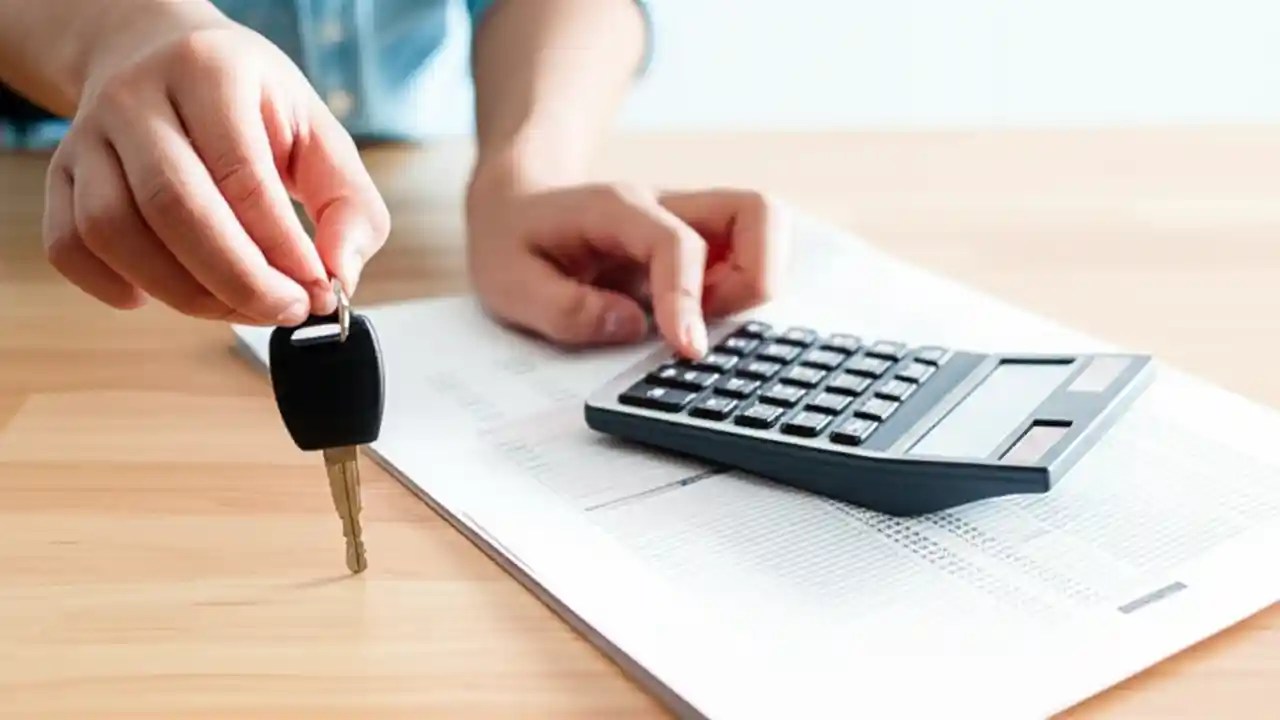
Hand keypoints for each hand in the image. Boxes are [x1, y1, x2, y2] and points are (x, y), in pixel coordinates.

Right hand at [43, 6, 388, 323]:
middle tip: (285, 310)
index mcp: (210, 72)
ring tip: (239, 306)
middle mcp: (136, 97)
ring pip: (113, 230)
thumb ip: (348, 204)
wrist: (160, 55)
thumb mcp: (318, 133)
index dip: (283, 248)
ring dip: (184, 292)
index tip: (317, 290)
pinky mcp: (60, 173)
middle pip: (173, 206)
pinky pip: (69, 245)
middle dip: (239, 279)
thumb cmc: (249, 104)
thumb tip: (339, 275)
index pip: (242, 175)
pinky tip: (164, 294)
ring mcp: (87, 135)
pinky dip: (114, 285)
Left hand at [465, 173, 788, 358]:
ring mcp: (688, 220)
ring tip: (700, 318)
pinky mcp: (700, 242)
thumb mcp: (508, 283)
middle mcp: (666, 205)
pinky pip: (749, 256)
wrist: (516, 204)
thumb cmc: (514, 241)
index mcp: (618, 208)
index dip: (689, 299)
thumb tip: (632, 327)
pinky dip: (740, 291)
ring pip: (766, 230)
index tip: (687, 351)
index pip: (678, 244)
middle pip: (758, 211)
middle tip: (709, 321)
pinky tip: (696, 315)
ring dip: (751, 284)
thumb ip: (564, 310)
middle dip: (754, 277)